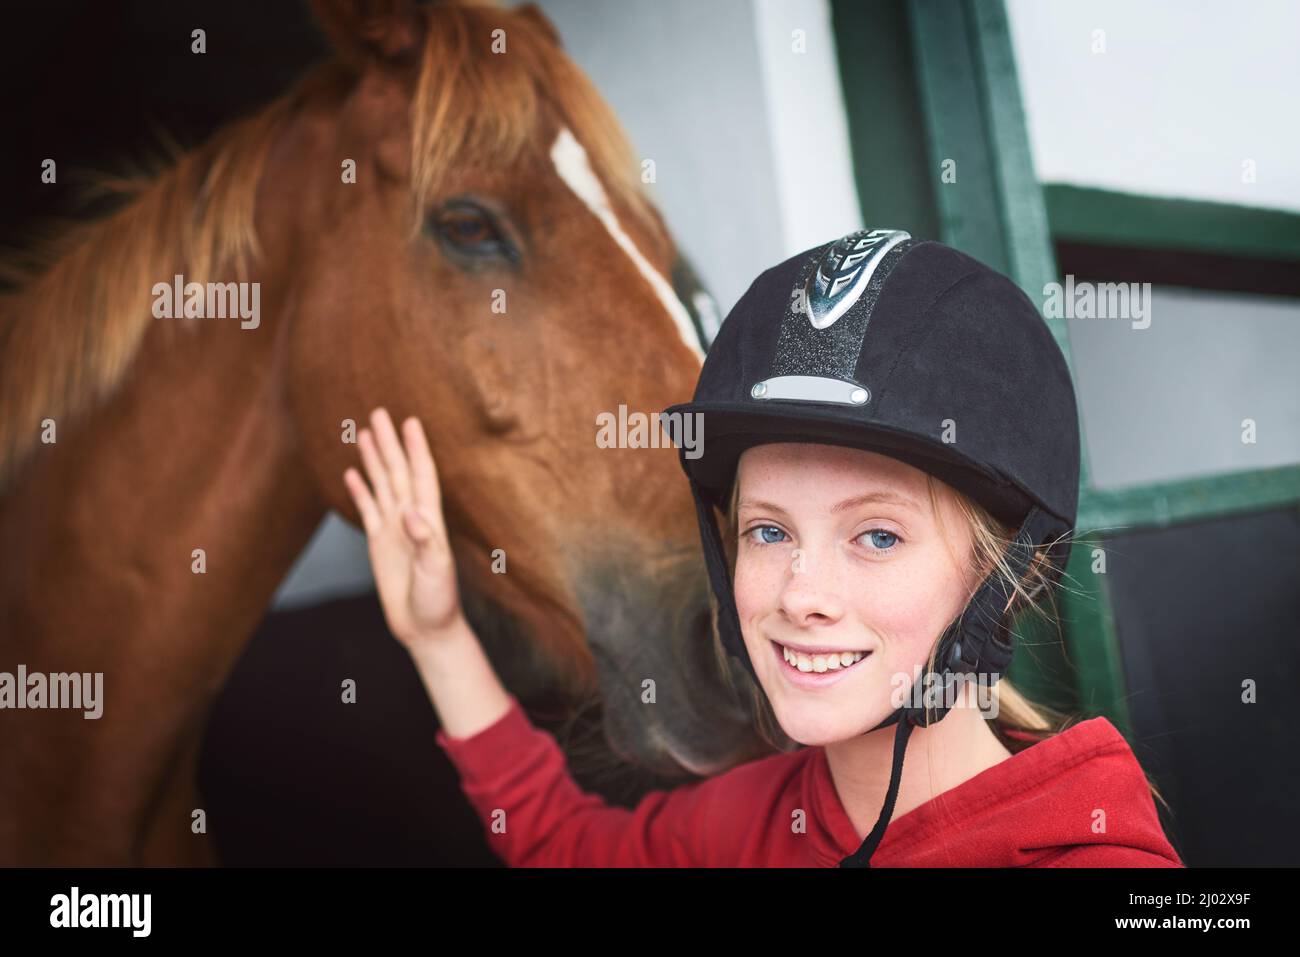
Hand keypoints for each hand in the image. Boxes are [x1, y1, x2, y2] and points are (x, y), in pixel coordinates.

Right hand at [343, 408, 462, 646]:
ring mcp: (395, 529)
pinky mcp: (379, 543)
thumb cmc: (438, 601)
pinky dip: (360, 490)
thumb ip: (425, 541)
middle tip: (379, 413)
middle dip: (389, 443)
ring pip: (382, 485)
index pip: (422, 475)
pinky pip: (368, 509)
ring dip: (374, 459)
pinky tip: (352, 472)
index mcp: (429, 520)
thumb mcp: (436, 571)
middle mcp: (412, 518)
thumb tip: (410, 512)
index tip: (410, 422)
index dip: (416, 449)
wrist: (426, 627)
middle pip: (398, 472)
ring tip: (364, 432)